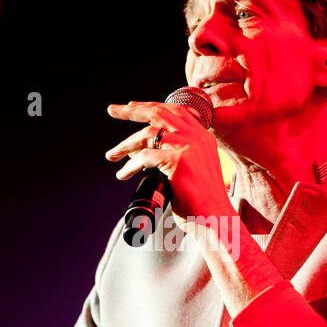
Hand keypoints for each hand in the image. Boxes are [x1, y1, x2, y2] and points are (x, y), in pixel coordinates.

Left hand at [105, 100, 234, 222]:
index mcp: (202, 137)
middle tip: (113, 110)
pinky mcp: (179, 161)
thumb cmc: (199, 203)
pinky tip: (124, 174)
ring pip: (149, 134)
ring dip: (126, 144)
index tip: (131, 107)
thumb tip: (137, 152)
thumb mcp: (188, 172)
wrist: (214, 220)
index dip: (151, 106)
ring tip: (112, 155)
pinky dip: (130, 166)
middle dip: (132, 110)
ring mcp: (189, 147)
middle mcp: (197, 137)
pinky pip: (145, 157)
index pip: (175, 110)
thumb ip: (169, 157)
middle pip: (160, 112)